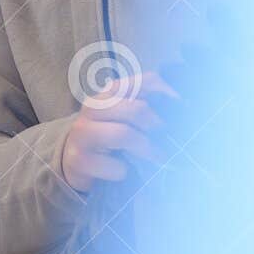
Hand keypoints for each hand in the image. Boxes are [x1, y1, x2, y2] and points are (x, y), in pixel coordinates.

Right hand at [59, 73, 175, 192]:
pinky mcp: (79, 158)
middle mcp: (92, 108)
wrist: (74, 160)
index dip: (166, 93)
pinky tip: (122, 171)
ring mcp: (82, 133)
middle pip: (136, 109)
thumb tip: (178, 106)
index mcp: (108, 93)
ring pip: (124, 134)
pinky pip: (114, 165)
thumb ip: (146, 107)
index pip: (144, 82)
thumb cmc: (107, 137)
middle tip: (164, 138)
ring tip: (155, 157)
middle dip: (156, 126)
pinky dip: (124, 171)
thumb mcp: (124, 117)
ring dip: (145, 149)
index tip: (179, 106)